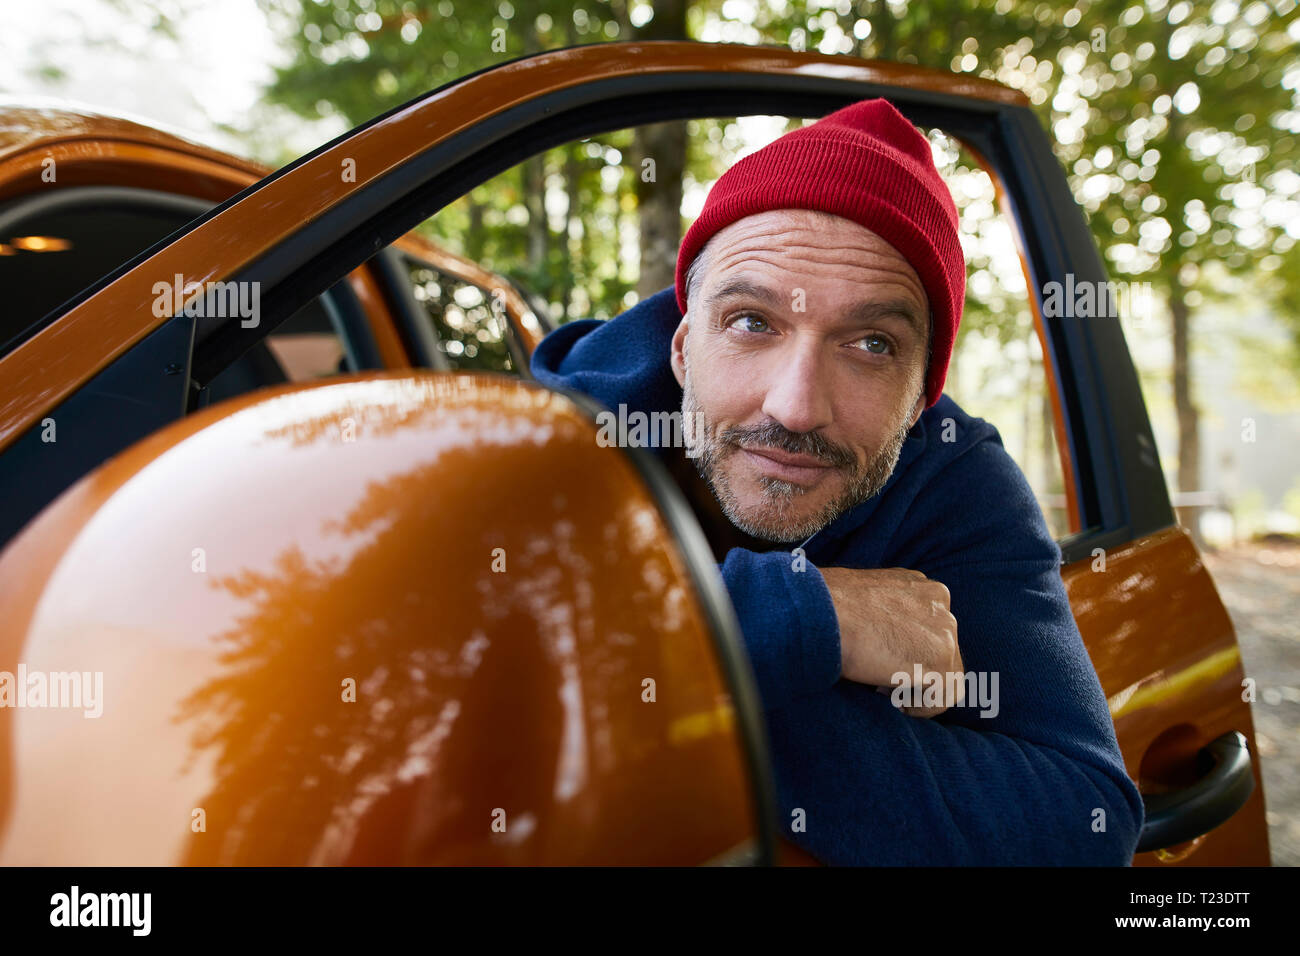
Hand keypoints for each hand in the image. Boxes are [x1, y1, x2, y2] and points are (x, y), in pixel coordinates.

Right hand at [819, 567, 963, 717]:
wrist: (818, 613)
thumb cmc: (825, 608)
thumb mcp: (865, 599)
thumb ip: (886, 615)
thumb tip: (884, 641)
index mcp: (920, 585)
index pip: (931, 630)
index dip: (907, 655)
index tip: (881, 666)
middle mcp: (940, 601)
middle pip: (942, 651)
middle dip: (915, 671)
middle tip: (880, 681)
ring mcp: (945, 629)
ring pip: (946, 676)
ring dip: (917, 688)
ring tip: (884, 690)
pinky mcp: (941, 658)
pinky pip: (942, 697)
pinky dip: (918, 707)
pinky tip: (891, 700)